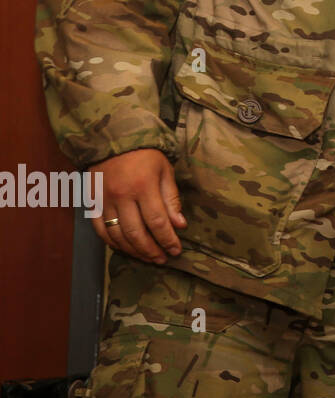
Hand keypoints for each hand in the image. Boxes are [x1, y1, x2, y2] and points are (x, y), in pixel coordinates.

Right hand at [91, 148, 185, 262]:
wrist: (112, 139)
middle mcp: (122, 196)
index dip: (167, 239)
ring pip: (117, 236)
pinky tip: (125, 248)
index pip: (157, 222)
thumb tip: (180, 225)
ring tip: (147, 257)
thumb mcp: (165, 171)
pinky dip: (112, 243)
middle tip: (162, 259)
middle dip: (151, 250)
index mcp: (143, 186)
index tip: (176, 250)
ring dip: (133, 251)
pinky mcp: (91, 203)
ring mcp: (104, 201)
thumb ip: (172, 199)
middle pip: (136, 233)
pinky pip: (100, 230)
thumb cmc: (145, 154)